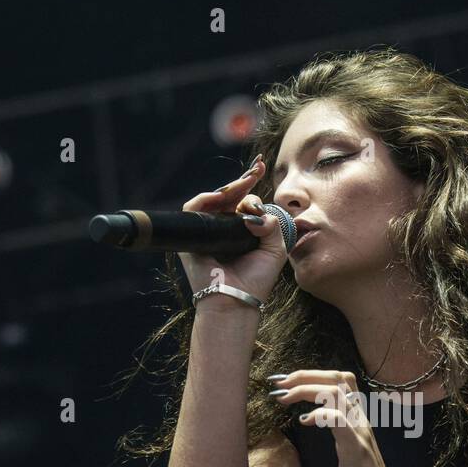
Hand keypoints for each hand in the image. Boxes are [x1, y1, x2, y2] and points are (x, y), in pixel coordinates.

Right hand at [177, 156, 287, 303]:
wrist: (236, 299)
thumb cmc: (256, 280)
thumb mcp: (275, 249)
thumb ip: (272, 224)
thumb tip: (255, 212)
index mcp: (242, 231)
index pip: (245, 201)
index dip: (252, 185)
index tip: (262, 167)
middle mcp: (224, 228)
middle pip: (230, 197)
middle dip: (243, 181)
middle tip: (257, 170)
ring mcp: (207, 230)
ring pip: (213, 199)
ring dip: (229, 188)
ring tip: (245, 184)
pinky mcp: (192, 236)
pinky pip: (192, 209)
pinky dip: (205, 198)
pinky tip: (222, 197)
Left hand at [268, 368, 407, 466]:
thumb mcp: (347, 450)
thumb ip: (337, 431)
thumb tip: (314, 418)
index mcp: (358, 419)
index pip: (340, 380)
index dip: (311, 375)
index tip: (284, 383)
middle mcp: (361, 420)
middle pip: (337, 377)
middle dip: (304, 375)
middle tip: (278, 384)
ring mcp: (360, 433)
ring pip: (336, 392)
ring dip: (306, 389)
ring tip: (283, 398)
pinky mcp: (355, 450)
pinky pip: (338, 420)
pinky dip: (319, 414)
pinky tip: (304, 421)